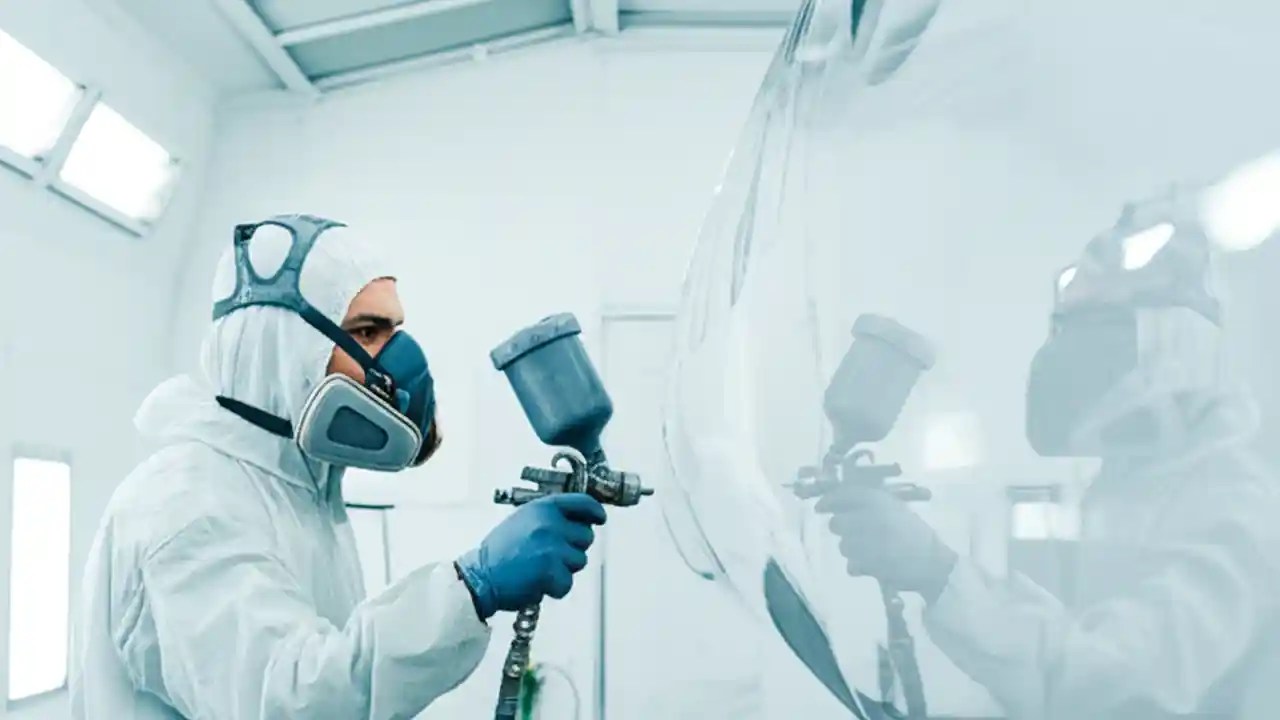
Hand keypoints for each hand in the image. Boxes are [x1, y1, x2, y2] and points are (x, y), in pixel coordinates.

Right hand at [456, 493, 606, 619]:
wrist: (480, 576)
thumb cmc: (500, 551)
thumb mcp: (523, 520)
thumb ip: (550, 517)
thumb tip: (578, 520)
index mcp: (544, 507)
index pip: (583, 502)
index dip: (595, 512)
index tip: (600, 518)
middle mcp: (550, 524)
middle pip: (586, 536)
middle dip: (574, 547)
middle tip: (552, 555)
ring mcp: (552, 547)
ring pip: (580, 561)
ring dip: (564, 569)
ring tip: (540, 569)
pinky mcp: (551, 571)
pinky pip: (568, 583)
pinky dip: (556, 588)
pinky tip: (538, 582)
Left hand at [815, 484, 957, 602]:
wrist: (933, 562)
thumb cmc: (915, 534)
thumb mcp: (895, 509)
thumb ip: (869, 505)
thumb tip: (836, 504)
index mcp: (879, 500)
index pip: (843, 495)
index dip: (828, 501)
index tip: (820, 507)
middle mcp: (870, 517)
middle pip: (837, 523)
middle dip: (842, 530)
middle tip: (854, 535)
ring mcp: (869, 541)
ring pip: (843, 546)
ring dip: (852, 550)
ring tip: (870, 552)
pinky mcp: (870, 564)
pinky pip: (851, 565)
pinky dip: (859, 567)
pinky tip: (873, 565)